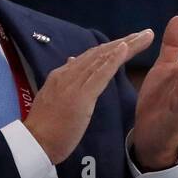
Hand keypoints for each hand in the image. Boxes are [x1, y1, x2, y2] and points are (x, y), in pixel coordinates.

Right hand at [25, 30, 155, 164]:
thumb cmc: (45, 128)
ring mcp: (74, 83)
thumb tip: (72, 61)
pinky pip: (100, 74)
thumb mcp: (55, 98)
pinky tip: (126, 48)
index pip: (90, 57)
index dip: (110, 48)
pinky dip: (114, 59)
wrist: (34, 143)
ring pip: (103, 58)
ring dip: (125, 45)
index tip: (128, 42)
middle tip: (144, 33)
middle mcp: (68, 73)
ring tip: (143, 36)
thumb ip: (65, 81)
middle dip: (123, 42)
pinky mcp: (81, 95)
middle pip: (100, 53)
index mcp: (63, 75)